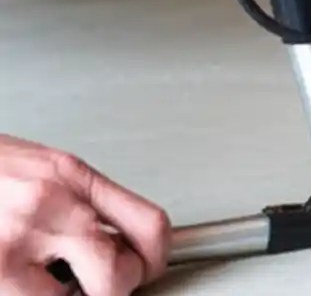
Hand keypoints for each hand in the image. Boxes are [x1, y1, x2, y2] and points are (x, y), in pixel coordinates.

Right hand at [0, 136, 170, 295]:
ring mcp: (16, 241)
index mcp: (70, 175)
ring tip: (49, 282)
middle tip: (97, 285)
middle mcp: (50, 205)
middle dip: (114, 287)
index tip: (149, 266)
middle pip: (119, 272)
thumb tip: (111, 235)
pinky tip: (19, 282)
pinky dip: (33, 295)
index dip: (155, 258)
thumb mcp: (39, 167)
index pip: (149, 224)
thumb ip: (80, 199)